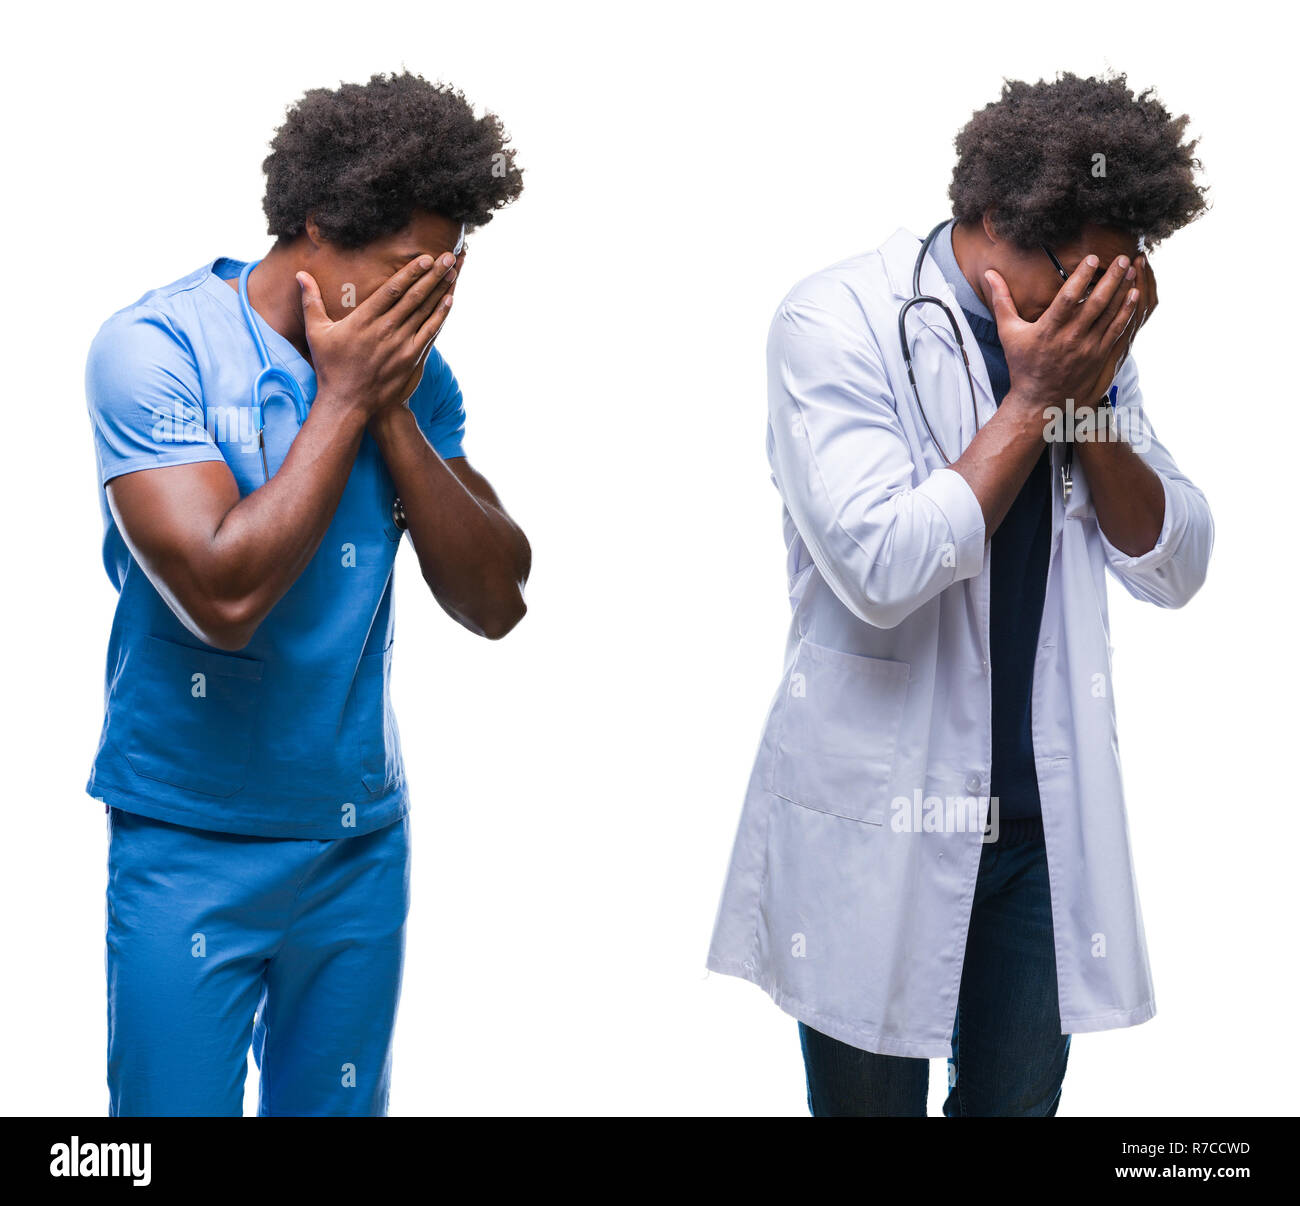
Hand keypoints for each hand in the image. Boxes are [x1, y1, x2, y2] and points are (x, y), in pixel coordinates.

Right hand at [297, 252, 458, 419]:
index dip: (411, 272)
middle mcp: (385, 329)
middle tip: (448, 257)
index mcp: (364, 319)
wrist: (347, 402)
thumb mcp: (316, 332)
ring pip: (425, 311)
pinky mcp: (411, 359)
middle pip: (414, 296)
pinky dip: (440, 315)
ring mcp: (400, 344)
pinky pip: (429, 332)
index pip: (392, 289)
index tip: (426, 258)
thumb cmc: (330, 367)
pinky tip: (450, 300)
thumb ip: (311, 301)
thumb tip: (300, 274)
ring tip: (453, 272)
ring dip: (440, 290)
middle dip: (433, 275)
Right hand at [985, 252, 1142, 418]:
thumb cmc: (1022, 365)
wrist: (1038, 401)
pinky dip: (1126, 312)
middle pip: (1096, 303)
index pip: (1069, 297)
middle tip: (1122, 258)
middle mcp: (1070, 338)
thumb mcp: (1008, 332)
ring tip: (1131, 271)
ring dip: (1122, 291)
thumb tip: (989, 275)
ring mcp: (1087, 348)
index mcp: (1048, 330)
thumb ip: (1002, 301)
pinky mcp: (1098, 356)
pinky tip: (1133, 295)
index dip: (1082, 276)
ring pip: (1110, 315)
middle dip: (1111, 279)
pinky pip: (1117, 330)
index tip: (1093, 258)